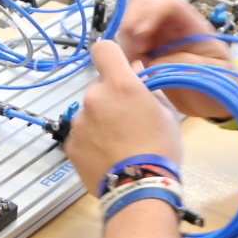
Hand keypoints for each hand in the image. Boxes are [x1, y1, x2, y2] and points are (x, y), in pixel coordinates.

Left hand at [65, 39, 182, 193]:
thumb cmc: (160, 149)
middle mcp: (94, 98)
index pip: (103, 49)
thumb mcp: (166, 112)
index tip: (116, 66)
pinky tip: (108, 155)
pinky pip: (81, 135)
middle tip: (127, 119)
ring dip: (99, 120)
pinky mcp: (71, 144)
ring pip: (88, 112)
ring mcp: (79, 122)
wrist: (140, 188)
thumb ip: (149, 86)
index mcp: (120, 85)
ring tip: (118, 143)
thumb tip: (136, 72)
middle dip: (110, 97)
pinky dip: (91, 141)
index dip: (110, 55)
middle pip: (98, 87)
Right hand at [117, 0, 232, 118]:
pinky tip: (133, 68)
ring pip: (129, 26)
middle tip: (136, 46)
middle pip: (143, 6)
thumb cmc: (220, 84)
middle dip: (133, 20)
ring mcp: (154, 41)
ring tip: (137, 60)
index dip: (152, 12)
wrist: (213, 104)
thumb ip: (184, 63)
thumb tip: (154, 62)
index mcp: (191, 25)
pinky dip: (121, 55)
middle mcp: (169, 28)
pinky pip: (124, 48)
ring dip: (127, 40)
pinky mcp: (142, 57)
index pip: (169, 4)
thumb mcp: (212, 72)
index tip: (142, 32)